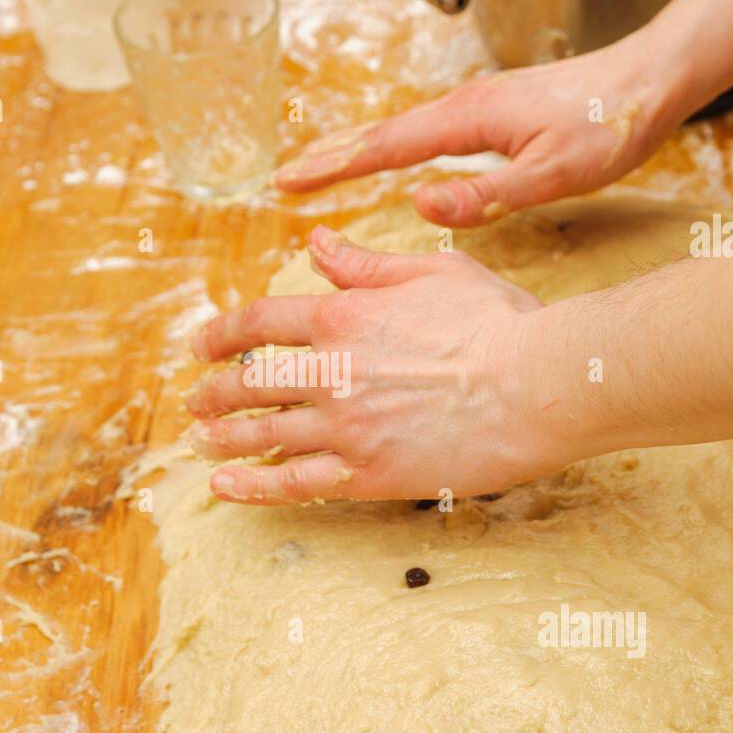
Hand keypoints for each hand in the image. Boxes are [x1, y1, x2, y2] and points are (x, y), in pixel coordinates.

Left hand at [186, 226, 558, 503]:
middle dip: (214, 392)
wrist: (538, 385)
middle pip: (250, 383)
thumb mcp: (430, 271)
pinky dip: (252, 487)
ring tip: (200, 442)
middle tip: (195, 402)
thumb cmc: (497, 323)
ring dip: (223, 438)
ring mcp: (346, 427)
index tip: (200, 346)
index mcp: (343, 317)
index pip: (260, 323)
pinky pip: (295, 485)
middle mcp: (332, 372)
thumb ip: (364, 263)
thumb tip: (314, 243)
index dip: (221, 335)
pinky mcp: (368, 474)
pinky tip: (224, 489)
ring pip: (263, 434)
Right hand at [273, 35, 678, 225]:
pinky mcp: (494, 112)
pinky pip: (424, 130)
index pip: (384, 147)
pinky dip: (391, 144)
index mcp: (469, 118)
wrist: (651, 79)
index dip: (334, 167)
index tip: (290, 181)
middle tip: (284, 176)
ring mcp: (478, 105)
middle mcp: (465, 105)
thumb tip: (419, 204)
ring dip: (355, 148)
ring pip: (400, 129)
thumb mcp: (552, 173)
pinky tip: (391, 155)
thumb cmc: (609, 124)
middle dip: (329, 155)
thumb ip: (487, 193)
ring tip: (320, 167)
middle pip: (380, 131)